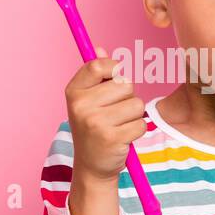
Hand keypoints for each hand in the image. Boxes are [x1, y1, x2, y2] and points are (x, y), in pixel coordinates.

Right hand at [64, 45, 144, 181]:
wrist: (92, 166)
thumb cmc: (93, 128)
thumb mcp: (88, 101)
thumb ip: (95, 75)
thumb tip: (100, 48)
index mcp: (74, 91)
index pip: (99, 64)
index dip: (114, 69)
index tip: (114, 80)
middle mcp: (81, 105)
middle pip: (125, 84)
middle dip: (127, 97)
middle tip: (114, 113)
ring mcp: (95, 122)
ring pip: (136, 104)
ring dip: (133, 116)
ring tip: (118, 126)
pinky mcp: (111, 138)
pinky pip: (140, 124)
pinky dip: (136, 131)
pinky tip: (122, 139)